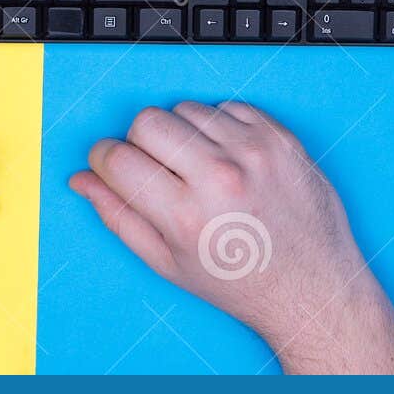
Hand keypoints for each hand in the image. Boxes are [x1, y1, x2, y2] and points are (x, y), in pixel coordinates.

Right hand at [69, 101, 393, 373]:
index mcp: (186, 216)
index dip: (105, 160)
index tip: (113, 167)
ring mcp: (255, 152)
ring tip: (200, 170)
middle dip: (142, 142)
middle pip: (147, 120)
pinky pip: (227, 106)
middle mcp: (221, 177)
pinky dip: (220, 127)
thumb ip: (119, 217)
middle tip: (161, 172)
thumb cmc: (240, 282)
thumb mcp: (169, 264)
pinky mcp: (281, 138)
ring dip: (183, 133)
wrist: (312, 288)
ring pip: (186, 108)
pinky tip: (229, 160)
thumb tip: (81, 179)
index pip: (117, 157)